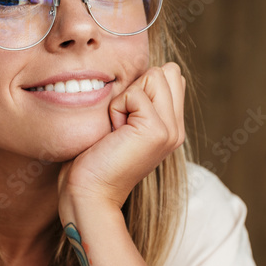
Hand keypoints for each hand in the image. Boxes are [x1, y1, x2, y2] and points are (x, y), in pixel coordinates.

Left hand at [57, 62, 185, 215]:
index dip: (141, 85)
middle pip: (167, 71)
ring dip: (126, 97)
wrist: (89, 194)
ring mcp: (170, 130)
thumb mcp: (122, 125)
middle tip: (120, 123)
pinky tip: (113, 134)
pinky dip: (116, 108)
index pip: (171, 76)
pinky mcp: (157, 130)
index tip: (124, 118)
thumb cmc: (94, 160)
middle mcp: (177, 129)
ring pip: (155, 75)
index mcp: (171, 127)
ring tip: (117, 128)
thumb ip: (138, 102)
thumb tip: (140, 71)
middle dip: (137, 86)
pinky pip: (135, 93)